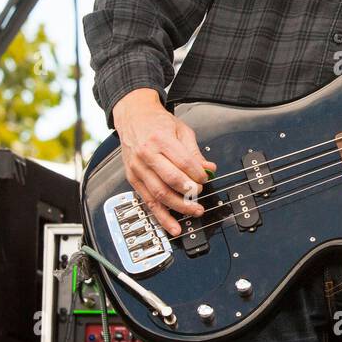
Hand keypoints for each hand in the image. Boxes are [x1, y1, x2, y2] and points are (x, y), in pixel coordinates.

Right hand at [112, 87, 216, 236]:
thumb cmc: (156, 122)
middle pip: (170, 180)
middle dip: (189, 192)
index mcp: (160, 140)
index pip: (183, 162)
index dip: (197, 174)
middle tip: (201, 196)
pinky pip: (147, 201)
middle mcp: (146, 155)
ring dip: (178, 207)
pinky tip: (172, 225)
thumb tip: (209, 169)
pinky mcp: (132, 179)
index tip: (206, 179)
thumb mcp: (181, 130)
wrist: (133, 117)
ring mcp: (137, 168)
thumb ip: (194, 152)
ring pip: (158, 194)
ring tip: (194, 211)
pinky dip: (161, 215)